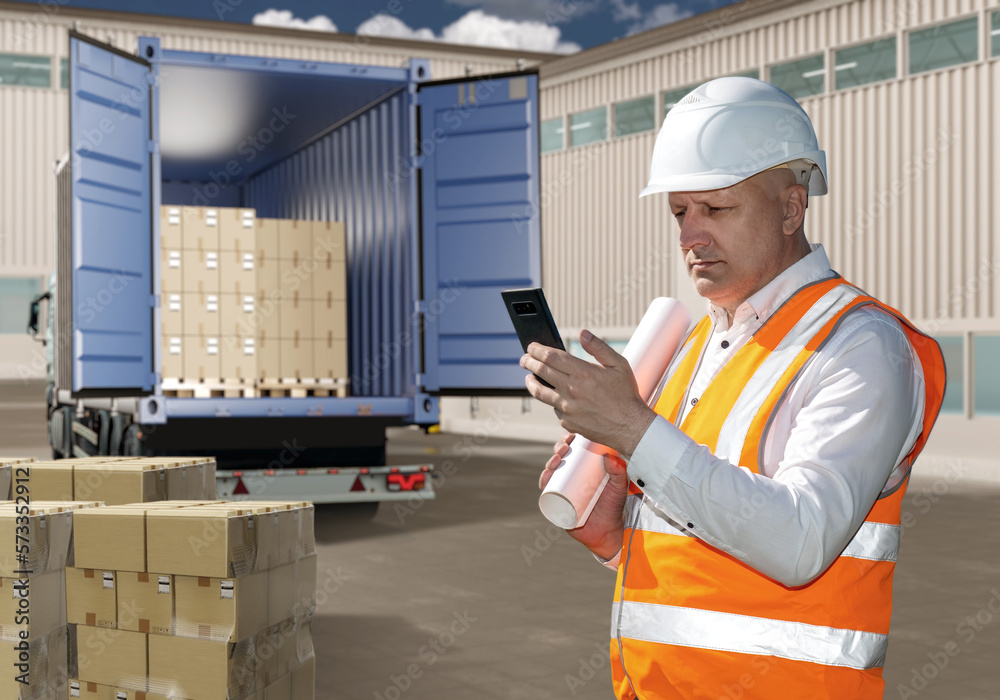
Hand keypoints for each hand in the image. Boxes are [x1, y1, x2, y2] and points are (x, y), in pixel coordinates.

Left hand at [521, 330, 655, 457]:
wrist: (630, 427)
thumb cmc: (626, 395)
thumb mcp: (619, 365)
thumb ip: (598, 347)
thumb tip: (582, 333)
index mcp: (583, 373)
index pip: (551, 357)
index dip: (537, 349)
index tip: (531, 346)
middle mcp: (571, 390)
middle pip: (541, 371)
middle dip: (529, 362)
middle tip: (524, 359)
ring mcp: (567, 408)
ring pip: (540, 392)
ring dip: (531, 382)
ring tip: (529, 377)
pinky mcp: (567, 422)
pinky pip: (554, 408)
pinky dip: (553, 401)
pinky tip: (557, 397)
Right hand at [540, 433, 627, 558]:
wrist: (608, 531)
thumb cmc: (614, 506)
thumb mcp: (619, 486)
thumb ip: (619, 471)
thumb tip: (610, 456)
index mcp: (583, 470)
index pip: (573, 451)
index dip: (568, 441)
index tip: (571, 437)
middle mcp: (571, 479)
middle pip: (560, 460)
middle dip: (558, 450)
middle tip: (564, 448)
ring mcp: (563, 491)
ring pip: (552, 474)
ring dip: (549, 463)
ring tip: (556, 460)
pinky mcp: (558, 504)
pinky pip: (548, 492)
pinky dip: (544, 483)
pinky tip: (546, 476)